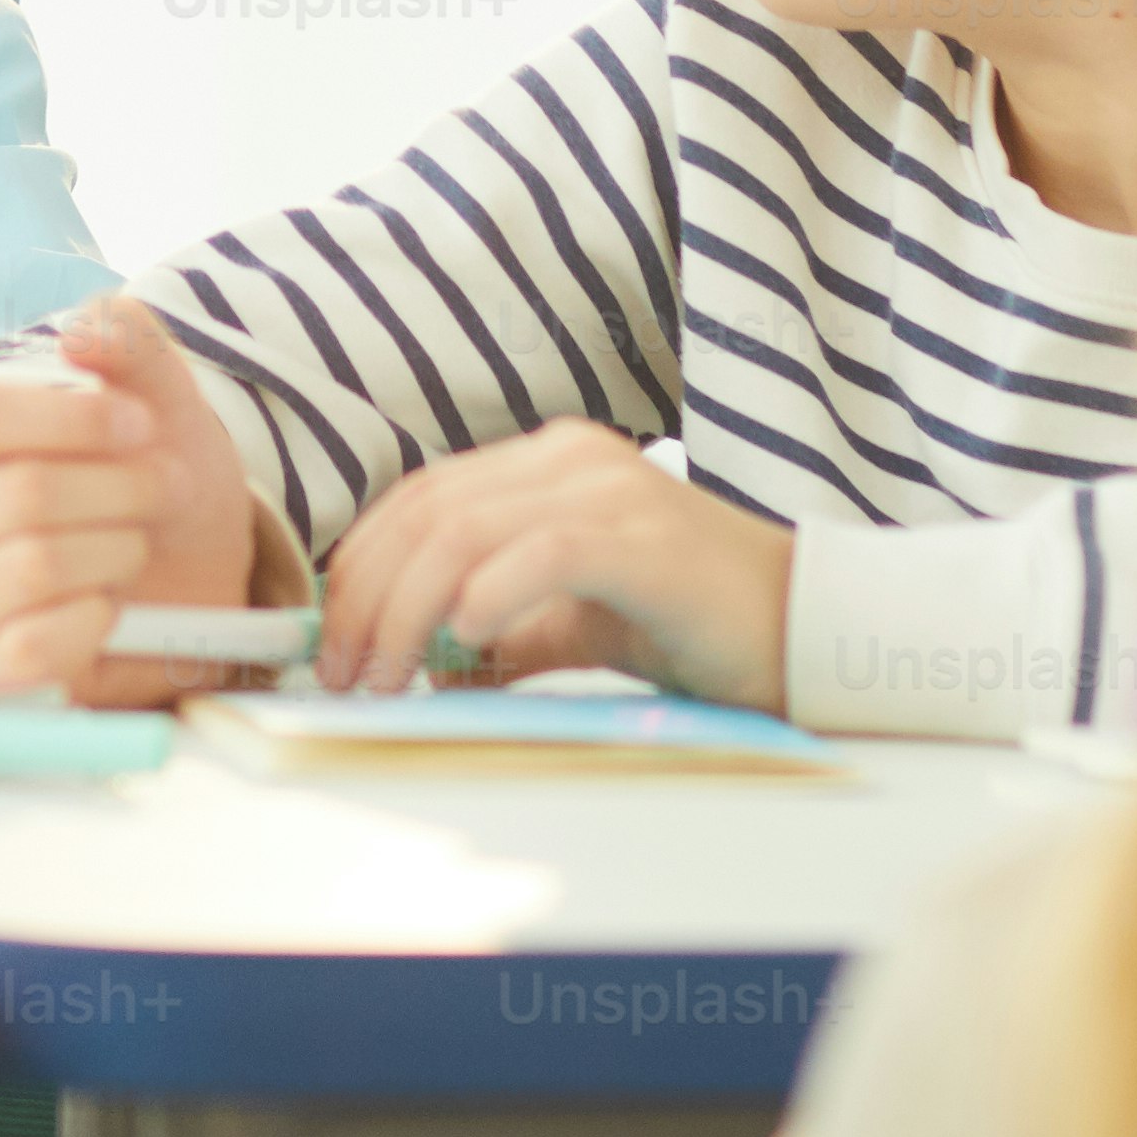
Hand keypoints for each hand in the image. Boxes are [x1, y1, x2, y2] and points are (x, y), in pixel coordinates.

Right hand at [0, 298, 288, 702]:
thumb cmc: (162, 469)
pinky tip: (114, 606)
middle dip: (126, 488)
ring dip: (119, 550)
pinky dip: (94, 622)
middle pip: (26, 492)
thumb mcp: (165, 393)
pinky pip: (32, 646)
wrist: (203, 562)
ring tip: (139, 546)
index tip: (142, 423)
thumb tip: (78, 333)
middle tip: (167, 488)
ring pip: (35, 566)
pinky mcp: (7, 657)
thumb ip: (127, 339)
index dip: (74, 418)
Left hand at [316, 423, 790, 703]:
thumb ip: (503, 631)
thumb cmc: (692, 624)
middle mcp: (570, 459)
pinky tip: (464, 641)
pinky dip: (490, 595)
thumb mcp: (575, 624)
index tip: (330, 642)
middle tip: (344, 674)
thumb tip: (427, 666)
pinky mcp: (643, 538)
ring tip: (387, 677)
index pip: (421, 499)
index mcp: (547, 464)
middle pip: (429, 514)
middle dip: (367, 599)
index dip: (360, 567)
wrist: (806, 630)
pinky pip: (544, 552)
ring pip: (466, 532)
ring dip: (406, 611)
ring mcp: (609, 489)